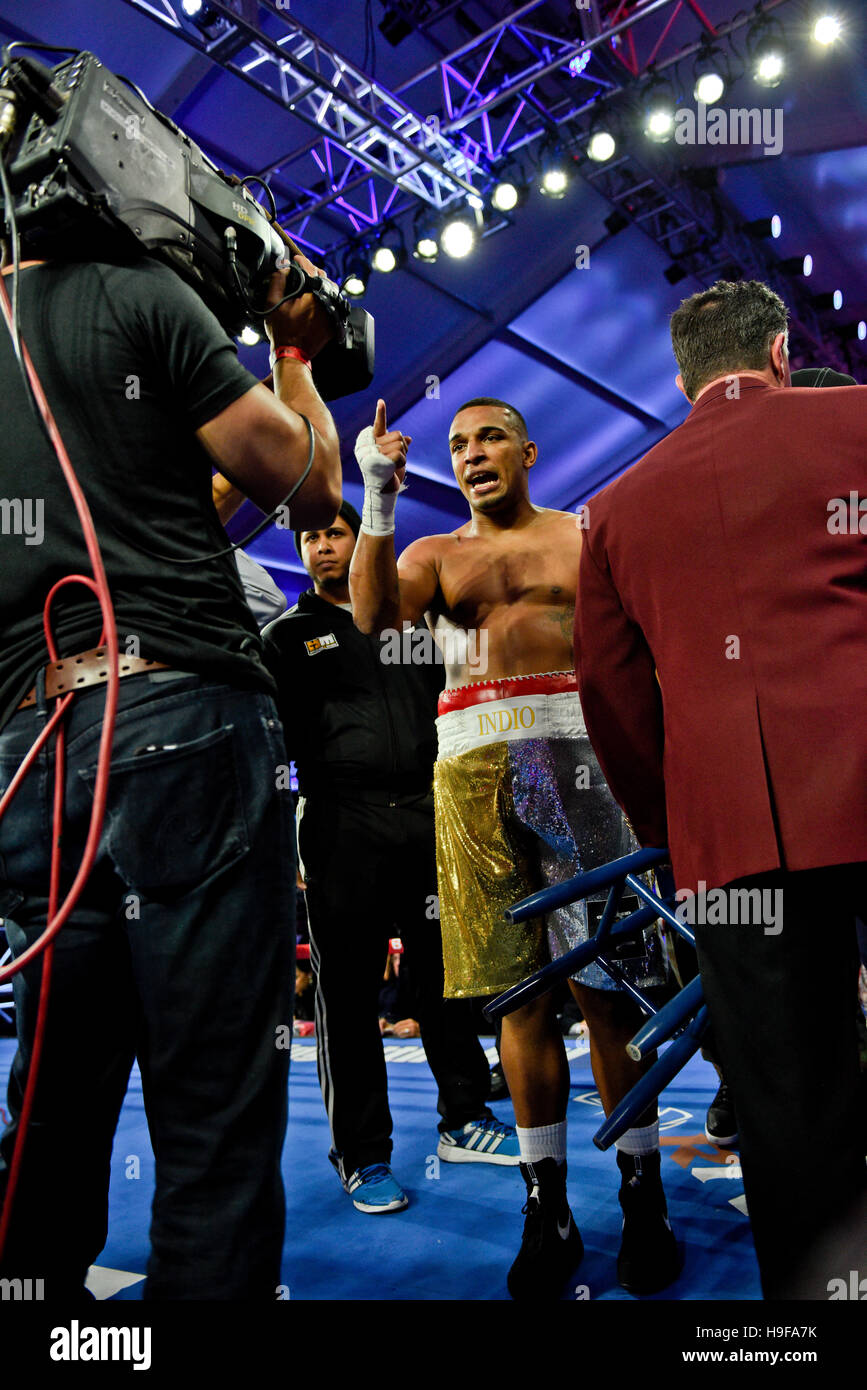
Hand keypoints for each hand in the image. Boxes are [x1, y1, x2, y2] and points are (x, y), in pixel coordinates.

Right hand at [265, 239, 336, 359]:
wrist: (293, 354)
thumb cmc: (282, 331)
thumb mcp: (272, 303)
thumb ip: (277, 281)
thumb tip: (283, 266)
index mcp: (312, 294)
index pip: (309, 268)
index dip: (301, 261)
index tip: (295, 259)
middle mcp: (326, 300)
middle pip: (323, 277)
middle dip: (312, 270)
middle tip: (302, 270)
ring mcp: (332, 311)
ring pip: (330, 289)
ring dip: (320, 283)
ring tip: (310, 282)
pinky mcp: (333, 321)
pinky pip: (332, 302)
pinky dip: (325, 297)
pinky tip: (316, 296)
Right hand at [355, 398, 410, 494]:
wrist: (381, 494)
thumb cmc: (386, 475)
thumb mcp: (393, 459)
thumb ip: (398, 446)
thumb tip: (409, 439)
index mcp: (371, 442)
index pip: (378, 425)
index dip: (381, 413)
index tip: (381, 402)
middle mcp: (369, 446)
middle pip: (398, 435)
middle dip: (401, 447)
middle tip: (392, 461)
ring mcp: (374, 453)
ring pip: (401, 444)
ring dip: (402, 456)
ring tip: (392, 466)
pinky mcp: (380, 460)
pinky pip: (401, 454)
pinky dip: (402, 462)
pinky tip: (392, 469)